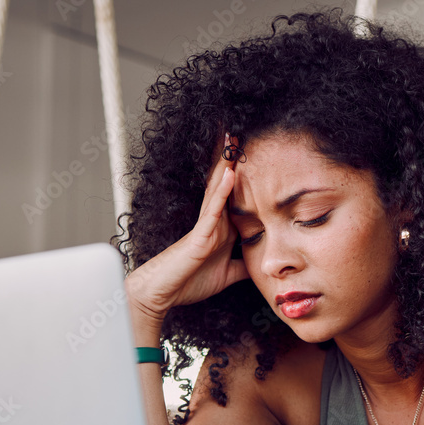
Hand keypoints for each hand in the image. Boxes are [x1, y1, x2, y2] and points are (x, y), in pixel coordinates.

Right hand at [125, 132, 248, 331]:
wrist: (162, 294)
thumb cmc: (187, 282)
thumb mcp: (227, 275)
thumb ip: (242, 267)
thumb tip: (261, 265)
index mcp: (220, 228)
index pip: (236, 195)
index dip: (245, 174)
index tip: (257, 152)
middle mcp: (213, 221)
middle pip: (226, 183)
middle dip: (234, 158)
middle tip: (243, 130)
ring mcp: (205, 225)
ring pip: (219, 187)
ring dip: (227, 163)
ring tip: (234, 137)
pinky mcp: (199, 235)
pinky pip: (212, 209)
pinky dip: (222, 191)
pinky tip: (230, 173)